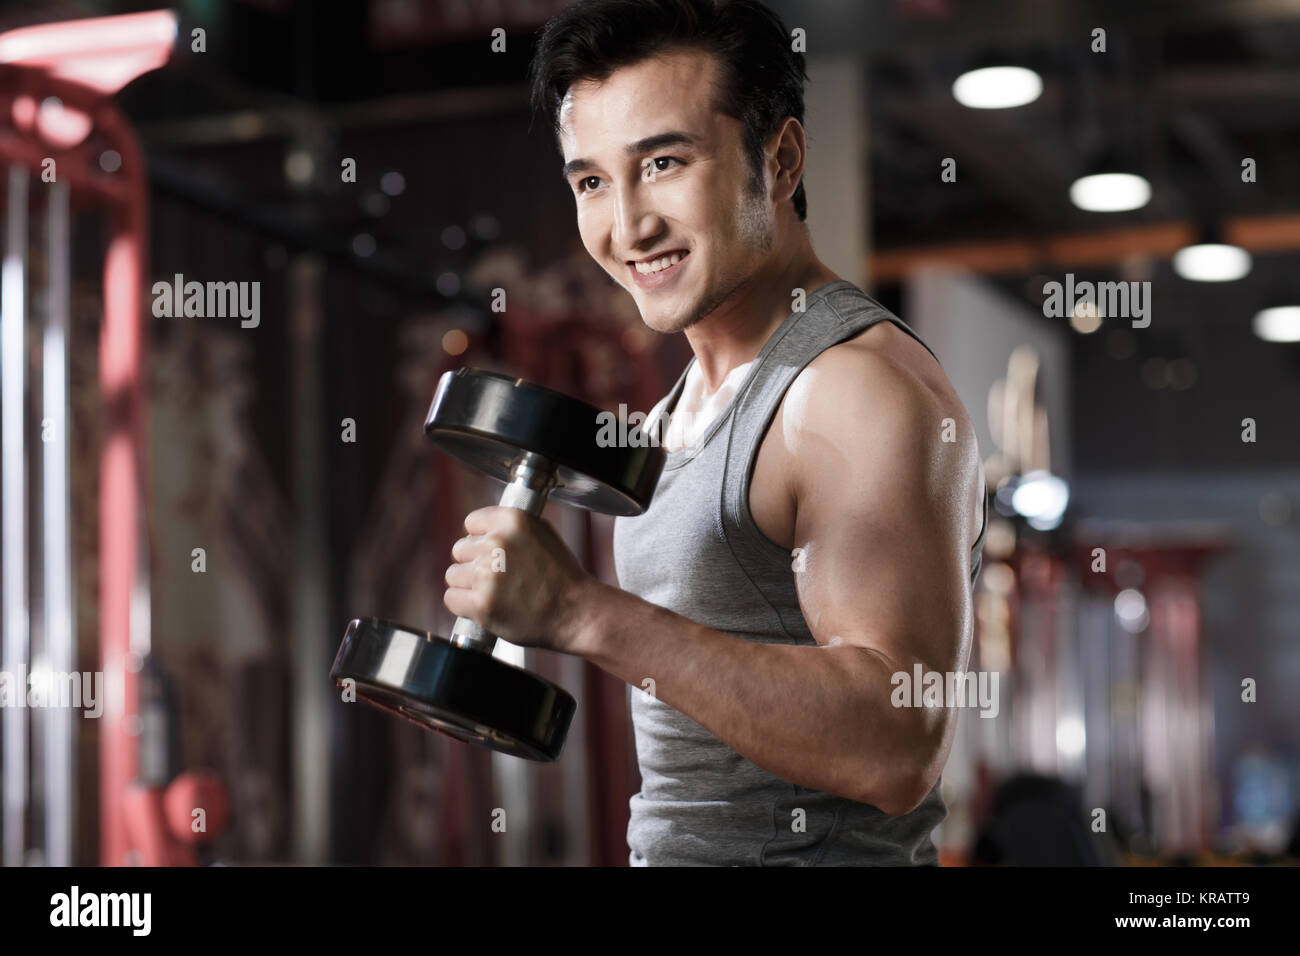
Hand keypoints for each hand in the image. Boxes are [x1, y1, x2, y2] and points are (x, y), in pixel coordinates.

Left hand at [442, 506, 591, 652]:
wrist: (576, 612)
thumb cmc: (562, 577)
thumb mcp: (544, 533)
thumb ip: (511, 527)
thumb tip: (483, 528)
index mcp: (513, 521)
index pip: (472, 523)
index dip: (481, 538)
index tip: (491, 551)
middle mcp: (497, 544)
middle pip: (460, 549)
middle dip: (474, 563)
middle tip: (495, 576)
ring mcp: (487, 575)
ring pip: (453, 575)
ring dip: (468, 585)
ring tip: (492, 593)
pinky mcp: (481, 603)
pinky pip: (451, 598)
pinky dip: (464, 605)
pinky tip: (484, 606)